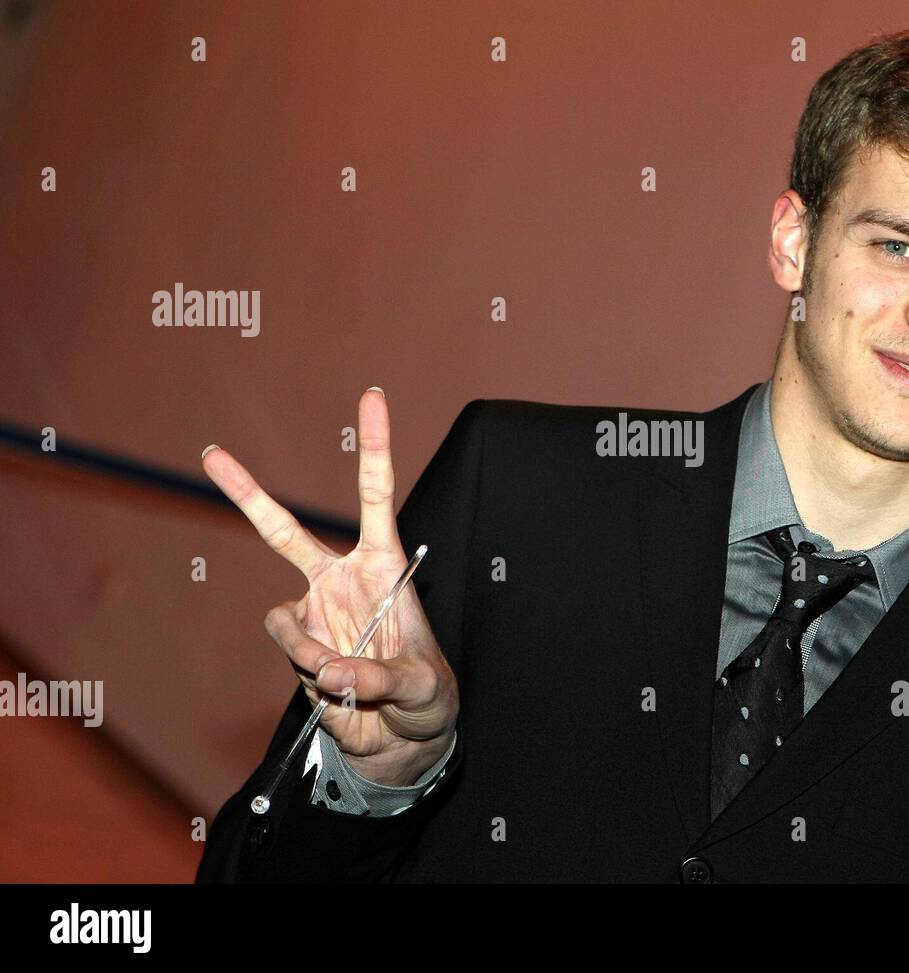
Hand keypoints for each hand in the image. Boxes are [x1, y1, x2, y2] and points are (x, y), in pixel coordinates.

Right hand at [202, 387, 458, 785]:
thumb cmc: (427, 696)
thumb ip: (378, 676)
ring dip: (309, 651)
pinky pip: (288, 651)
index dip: (375, 443)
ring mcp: (314, 614)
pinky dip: (307, 671)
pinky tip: (336, 689)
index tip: (371, 394)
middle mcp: (342, 581)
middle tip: (210, 454)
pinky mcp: (297, 648)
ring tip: (347, 678)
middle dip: (245, 493)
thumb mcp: (420, 685)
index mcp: (384, 565)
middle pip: (283, 531)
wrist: (402, 737)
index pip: (376, 494)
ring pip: (284, 620)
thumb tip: (329, 669)